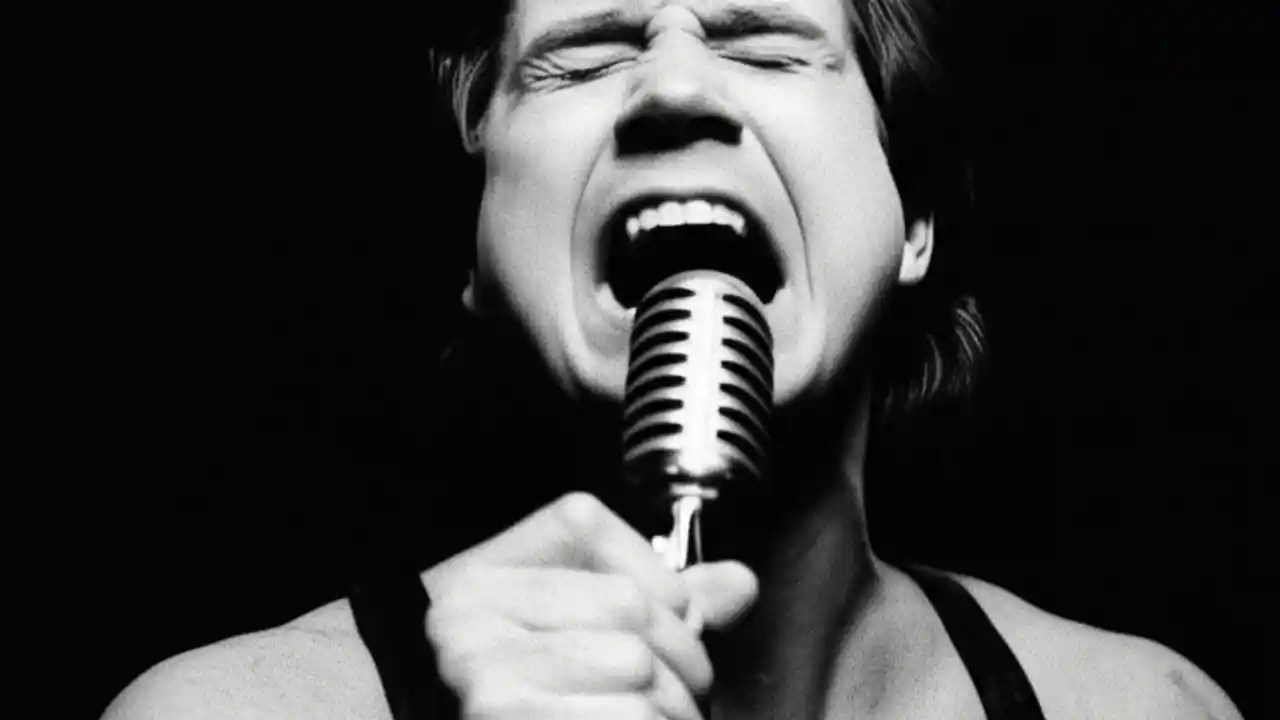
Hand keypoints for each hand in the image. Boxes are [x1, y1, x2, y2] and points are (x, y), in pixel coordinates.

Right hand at [423, 492, 758, 719]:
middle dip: (683, 656)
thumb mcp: (567, 627)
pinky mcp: (506, 719)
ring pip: (636, 669)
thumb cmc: (517, 696)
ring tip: (653, 716)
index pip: (587, 528)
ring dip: (673, 706)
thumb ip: (655, 600)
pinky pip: (630, 718)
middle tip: (680, 687)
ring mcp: (487, 678)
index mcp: (484, 577)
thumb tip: (738, 583)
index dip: (661, 580)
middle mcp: (472, 620)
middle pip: (629, 606)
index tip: (671, 616)